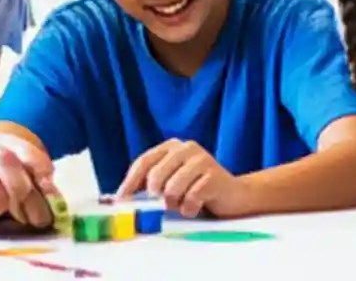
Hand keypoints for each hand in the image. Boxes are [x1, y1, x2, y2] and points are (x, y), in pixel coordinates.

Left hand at [117, 139, 237, 218]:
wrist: (235, 195)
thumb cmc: (197, 190)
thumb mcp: (171, 182)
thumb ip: (150, 185)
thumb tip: (119, 199)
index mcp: (171, 147)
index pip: (143, 162)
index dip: (130, 182)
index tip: (121, 201)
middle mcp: (185, 148)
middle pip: (155, 175)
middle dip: (155, 196)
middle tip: (163, 205)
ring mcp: (201, 159)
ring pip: (172, 189)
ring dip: (174, 204)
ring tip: (182, 205)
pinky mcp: (214, 175)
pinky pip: (191, 198)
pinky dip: (190, 209)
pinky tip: (196, 207)